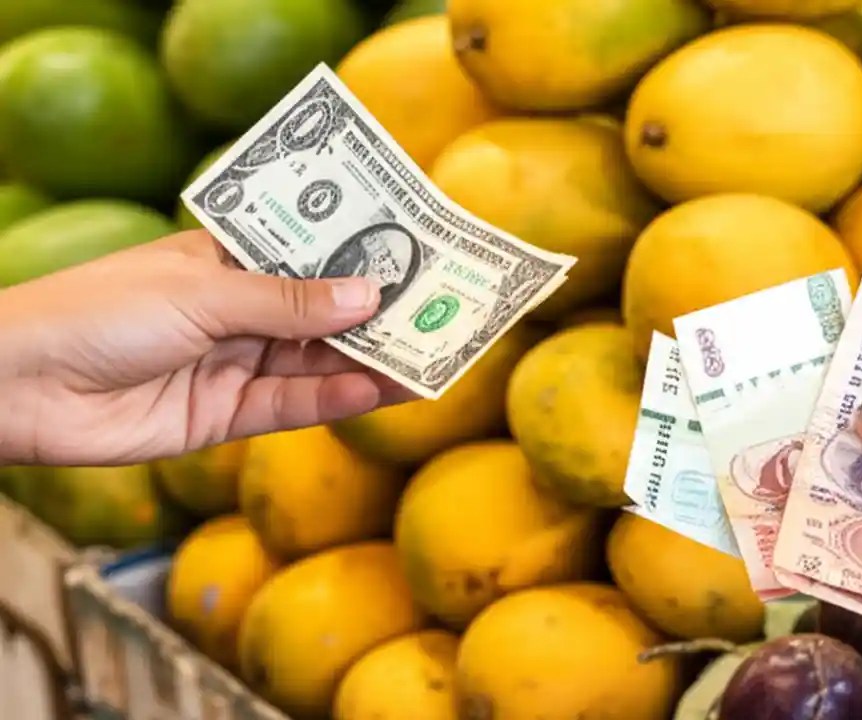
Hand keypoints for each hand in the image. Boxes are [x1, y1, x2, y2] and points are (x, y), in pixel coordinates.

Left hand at [0, 230, 414, 465]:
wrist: (19, 387)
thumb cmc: (99, 311)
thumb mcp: (202, 293)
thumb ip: (288, 303)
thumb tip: (369, 295)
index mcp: (227, 259)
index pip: (310, 252)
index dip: (363, 253)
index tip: (420, 252)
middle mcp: (237, 310)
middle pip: (322, 312)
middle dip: (379, 313)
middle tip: (444, 313)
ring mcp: (233, 363)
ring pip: (316, 362)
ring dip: (369, 360)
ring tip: (429, 356)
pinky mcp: (223, 416)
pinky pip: (291, 406)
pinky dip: (333, 399)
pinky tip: (378, 390)